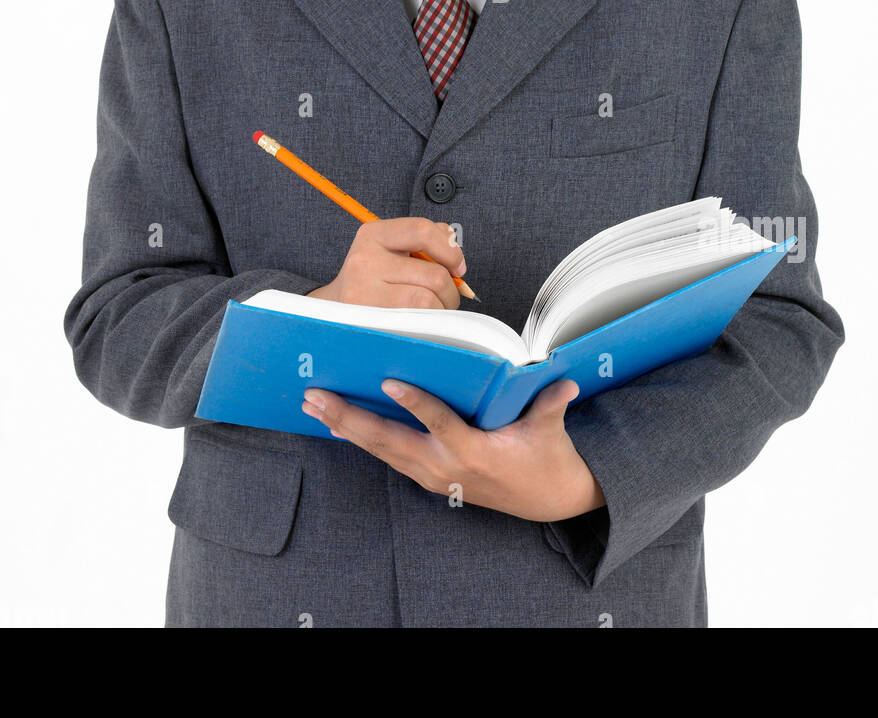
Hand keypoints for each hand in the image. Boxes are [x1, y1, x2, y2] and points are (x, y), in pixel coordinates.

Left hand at [301, 377, 605, 522]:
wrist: (546, 499)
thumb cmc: (545, 458)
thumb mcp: (550, 431)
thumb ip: (550, 404)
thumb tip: (564, 379)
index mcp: (473, 451)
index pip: (440, 423)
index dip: (416, 404)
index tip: (390, 382)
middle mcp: (444, 466)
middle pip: (390, 441)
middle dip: (350, 418)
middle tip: (317, 395)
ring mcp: (431, 474)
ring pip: (380, 449)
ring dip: (344, 427)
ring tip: (313, 404)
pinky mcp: (426, 476)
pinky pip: (386, 455)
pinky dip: (358, 439)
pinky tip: (335, 424)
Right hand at [308, 217, 465, 309]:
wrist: (337, 311)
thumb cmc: (376, 280)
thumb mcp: (392, 251)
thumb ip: (427, 243)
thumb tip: (457, 262)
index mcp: (374, 234)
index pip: (423, 230)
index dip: (450, 250)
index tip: (458, 268)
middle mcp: (365, 259)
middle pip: (434, 274)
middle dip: (451, 291)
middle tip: (447, 298)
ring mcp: (363, 290)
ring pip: (428, 300)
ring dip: (441, 309)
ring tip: (433, 311)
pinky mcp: (368, 318)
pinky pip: (415, 321)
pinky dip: (428, 324)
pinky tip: (421, 322)